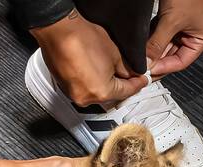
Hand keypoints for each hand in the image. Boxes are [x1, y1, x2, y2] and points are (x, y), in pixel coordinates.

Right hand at [31, 10, 148, 106]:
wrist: (59, 32)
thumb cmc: (82, 39)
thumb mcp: (114, 53)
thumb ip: (125, 69)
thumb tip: (129, 73)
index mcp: (102, 92)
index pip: (127, 91)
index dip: (138, 83)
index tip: (142, 80)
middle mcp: (86, 98)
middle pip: (110, 95)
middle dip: (120, 85)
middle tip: (129, 75)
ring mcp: (73, 94)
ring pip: (96, 92)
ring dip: (104, 84)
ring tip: (109, 70)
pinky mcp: (65, 87)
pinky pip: (83, 88)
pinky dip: (90, 82)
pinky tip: (93, 69)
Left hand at [147, 0, 202, 77]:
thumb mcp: (171, 22)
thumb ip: (158, 44)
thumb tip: (147, 62)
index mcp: (202, 38)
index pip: (182, 62)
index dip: (165, 68)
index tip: (150, 73)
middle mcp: (194, 33)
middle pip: (173, 55)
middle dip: (157, 60)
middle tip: (141, 68)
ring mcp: (183, 26)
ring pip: (165, 45)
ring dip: (153, 51)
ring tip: (140, 58)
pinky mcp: (173, 18)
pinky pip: (161, 34)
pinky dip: (152, 39)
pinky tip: (142, 46)